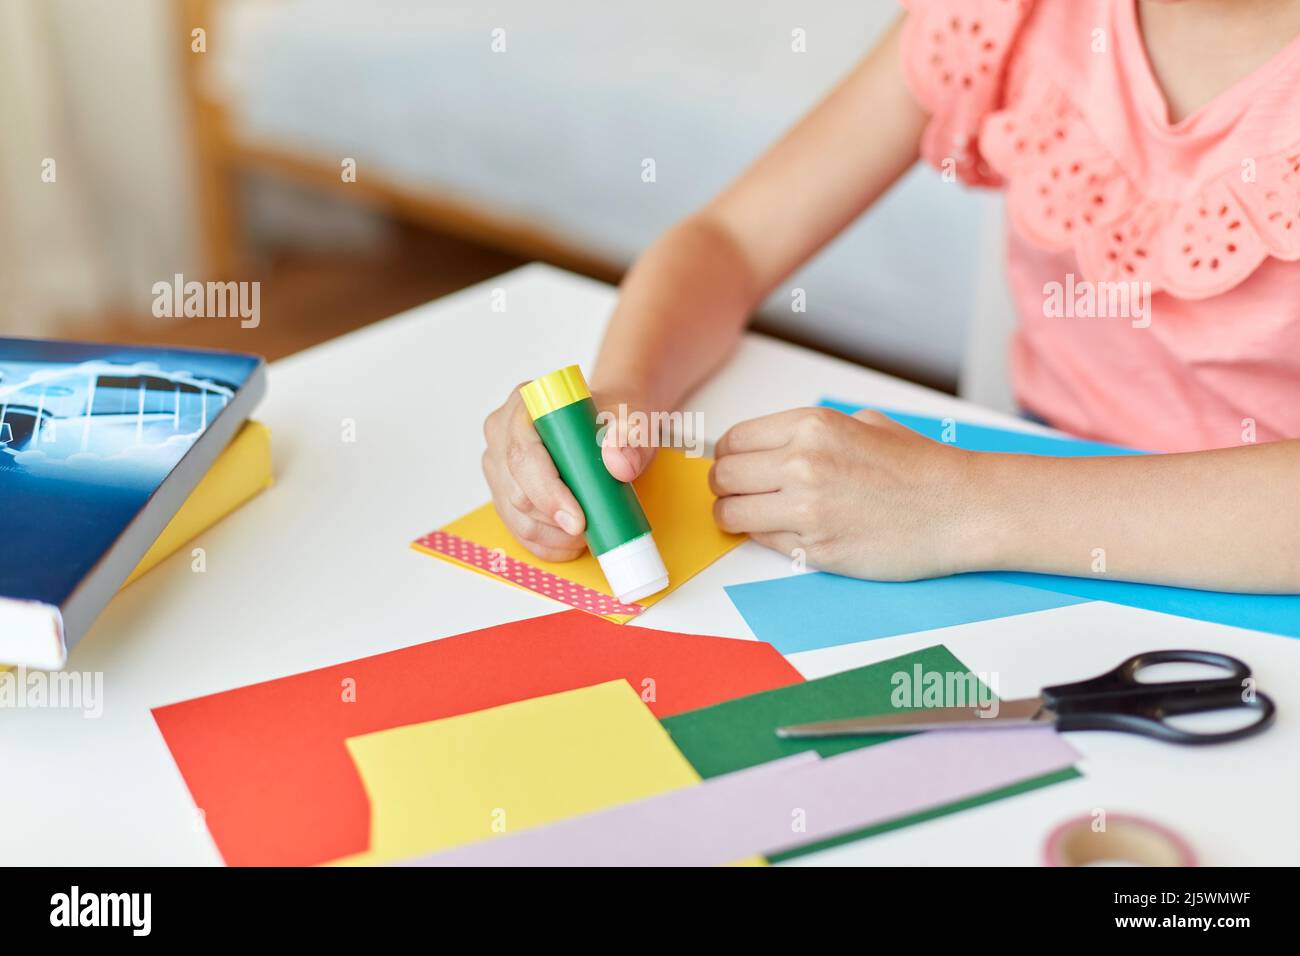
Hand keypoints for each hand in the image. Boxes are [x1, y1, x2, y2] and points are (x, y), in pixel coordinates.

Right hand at [482, 385, 656, 560]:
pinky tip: (571, 544)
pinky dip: (545, 544)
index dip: (548, 493)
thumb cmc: (614, 418)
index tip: (578, 520)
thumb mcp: (633, 420)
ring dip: (552, 536)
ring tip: (587, 535)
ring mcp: (498, 464)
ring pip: (515, 516)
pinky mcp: (503, 491)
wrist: (610, 424)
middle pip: (516, 491)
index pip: (523, 455)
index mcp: (525, 405)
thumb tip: (618, 464)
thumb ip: (630, 437)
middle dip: (554, 521)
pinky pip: (517, 528)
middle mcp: (502, 432)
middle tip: (591, 529)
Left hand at [709, 406, 987, 579]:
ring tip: (755, 518)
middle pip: (723, 477)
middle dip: (725, 488)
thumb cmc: (919, 467)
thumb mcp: (862, 422)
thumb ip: (810, 432)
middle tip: (738, 495)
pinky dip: (765, 540)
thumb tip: (766, 447)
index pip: (733, 441)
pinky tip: (789, 532)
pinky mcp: (815, 549)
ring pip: (730, 515)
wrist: (961, 508)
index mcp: (811, 425)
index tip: (736, 468)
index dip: (728, 457)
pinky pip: (762, 543)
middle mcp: (802, 463)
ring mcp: (806, 509)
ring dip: (735, 518)